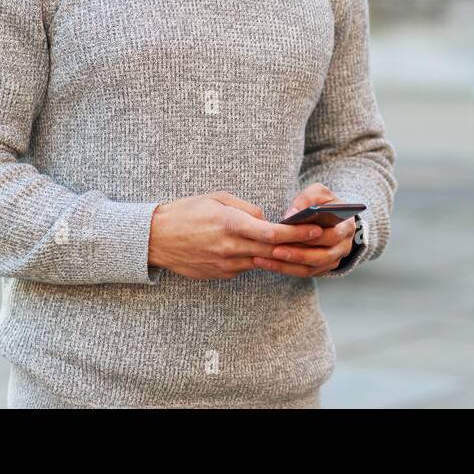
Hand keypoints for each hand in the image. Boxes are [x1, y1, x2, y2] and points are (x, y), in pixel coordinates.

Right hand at [147, 191, 324, 279]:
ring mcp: (225, 264)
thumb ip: (246, 209)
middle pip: (273, 250)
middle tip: (318, 240)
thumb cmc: (186, 212)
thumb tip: (267, 219)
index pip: (272, 232)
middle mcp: (230, 247)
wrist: (155, 238)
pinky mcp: (221, 275)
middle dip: (297, 246)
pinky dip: (255, 259)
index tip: (315, 229)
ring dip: (278, 254)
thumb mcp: (217, 198)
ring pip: (261, 261)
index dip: (297, 233)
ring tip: (295, 246)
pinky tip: (258, 251)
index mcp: (230, 224)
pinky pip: (246, 267)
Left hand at [252, 183, 358, 277]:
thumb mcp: (319, 193)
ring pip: (311, 268)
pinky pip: (304, 272)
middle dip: (297, 254)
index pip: (332, 235)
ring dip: (288, 265)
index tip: (291, 233)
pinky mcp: (322, 268)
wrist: (331, 217)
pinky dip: (286, 269)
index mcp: (347, 227)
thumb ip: (307, 199)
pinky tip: (267, 263)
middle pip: (322, 256)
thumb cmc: (324, 203)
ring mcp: (334, 260)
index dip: (312, 236)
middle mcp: (343, 247)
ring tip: (267, 258)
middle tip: (274, 250)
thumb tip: (292, 214)